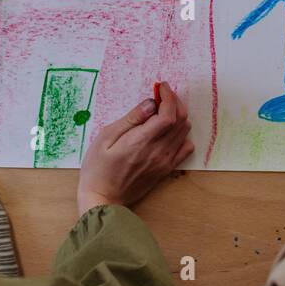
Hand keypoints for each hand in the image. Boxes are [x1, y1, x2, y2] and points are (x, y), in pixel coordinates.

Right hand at [76, 81, 194, 213]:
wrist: (103, 199)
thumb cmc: (99, 168)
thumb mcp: (106, 138)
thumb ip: (131, 119)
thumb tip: (150, 103)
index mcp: (142, 141)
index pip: (169, 114)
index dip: (169, 96)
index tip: (162, 87)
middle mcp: (158, 151)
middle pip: (181, 120)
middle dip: (174, 102)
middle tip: (162, 96)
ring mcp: (165, 161)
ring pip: (185, 131)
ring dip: (178, 116)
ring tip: (163, 111)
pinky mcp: (166, 169)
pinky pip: (185, 148)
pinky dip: (182, 135)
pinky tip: (168, 132)